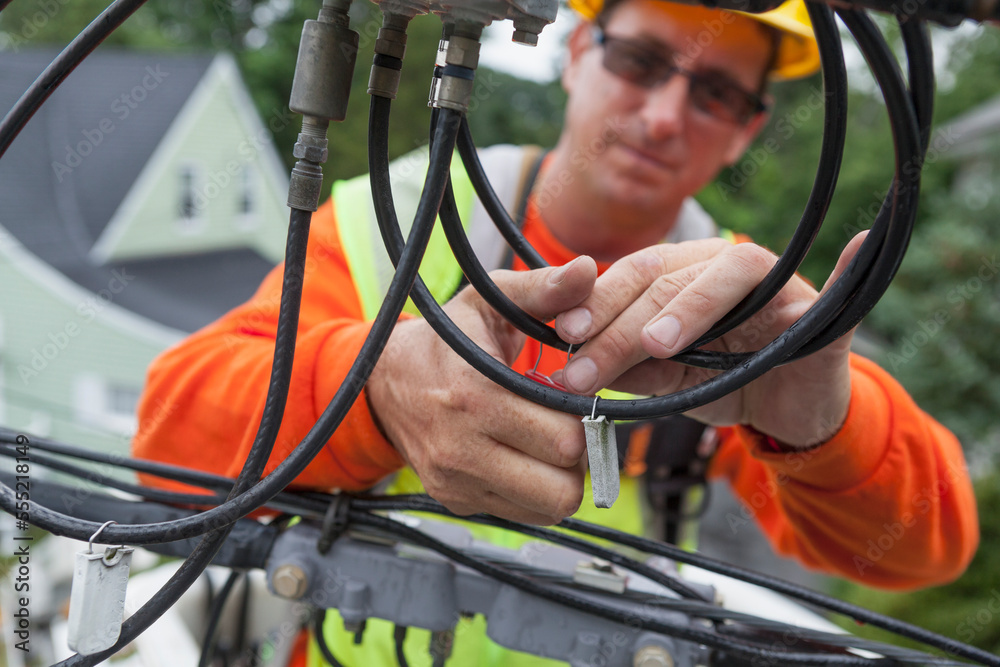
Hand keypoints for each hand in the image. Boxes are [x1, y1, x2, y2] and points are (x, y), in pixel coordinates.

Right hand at [366, 257, 598, 523]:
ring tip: (546, 443)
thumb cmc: (447, 339)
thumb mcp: (490, 300)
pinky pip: (523, 515)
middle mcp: (460, 447)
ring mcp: (455, 481)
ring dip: (559, 479)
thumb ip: (543, 289)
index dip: (583, 419)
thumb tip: (587, 270)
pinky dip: (534, 493)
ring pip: (546, 507)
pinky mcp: (454, 500)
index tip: (571, 396)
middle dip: (576, 455)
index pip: (565, 438)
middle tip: (565, 424)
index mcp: (474, 395)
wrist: (385, 379)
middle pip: (562, 485)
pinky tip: (523, 458)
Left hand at [552, 233, 868, 447]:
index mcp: (682, 275)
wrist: (786, 409)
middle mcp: (724, 268)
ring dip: (691, 306)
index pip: (632, 276)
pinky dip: (851, 268)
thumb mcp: (666, 381)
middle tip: (587, 367)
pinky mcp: (822, 314)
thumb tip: (573, 368)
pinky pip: (839, 292)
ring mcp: (776, 286)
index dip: (599, 301)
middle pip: (667, 279)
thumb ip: (630, 367)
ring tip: (654, 344)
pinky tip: (857, 242)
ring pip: (730, 275)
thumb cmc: (722, 382)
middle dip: (621, 325)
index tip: (566, 335)